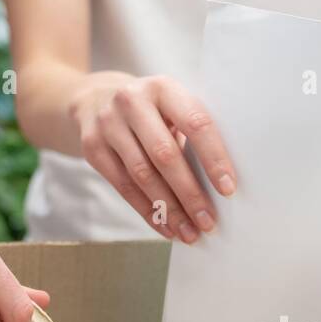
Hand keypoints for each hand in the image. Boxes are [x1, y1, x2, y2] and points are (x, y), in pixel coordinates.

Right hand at [72, 75, 235, 242]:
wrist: (95, 98)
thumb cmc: (152, 109)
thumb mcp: (172, 106)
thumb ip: (193, 133)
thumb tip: (221, 185)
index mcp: (163, 88)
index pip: (195, 123)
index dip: (213, 158)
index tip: (228, 189)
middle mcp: (132, 101)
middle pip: (165, 155)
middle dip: (189, 194)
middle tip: (208, 222)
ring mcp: (108, 124)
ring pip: (142, 175)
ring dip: (169, 209)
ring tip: (189, 232)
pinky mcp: (92, 148)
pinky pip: (123, 187)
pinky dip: (147, 212)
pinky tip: (166, 227)